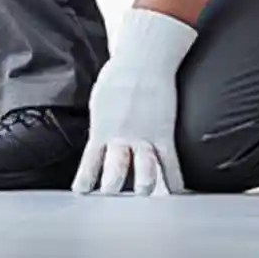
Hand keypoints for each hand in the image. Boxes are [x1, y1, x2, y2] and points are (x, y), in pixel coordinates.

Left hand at [72, 9, 196, 196]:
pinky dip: (175, 179)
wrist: (141, 61)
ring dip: (145, 184)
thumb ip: (101, 125)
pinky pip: (170, 161)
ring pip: (145, 169)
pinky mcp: (163, 133)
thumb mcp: (100, 104)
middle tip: (111, 196)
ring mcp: (144, 137)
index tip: (81, 193)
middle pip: (116, 169)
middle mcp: (121, 137)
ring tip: (145, 194)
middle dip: (113, 185)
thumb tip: (99, 138)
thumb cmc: (118, 79)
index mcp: (101, 130)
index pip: (90, 161)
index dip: (85, 179)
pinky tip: (177, 192)